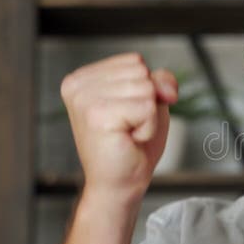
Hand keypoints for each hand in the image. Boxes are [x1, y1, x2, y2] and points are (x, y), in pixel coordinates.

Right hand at [61, 53, 177, 202]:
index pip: (135, 61)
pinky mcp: (97, 115)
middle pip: (141, 71)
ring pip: (146, 88)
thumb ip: (159, 80)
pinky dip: (147, 126)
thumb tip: (166, 87)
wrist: (121, 183)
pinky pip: (147, 107)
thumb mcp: (151, 102)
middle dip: (147, 103)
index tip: (126, 114)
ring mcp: (84, 99)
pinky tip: (128, 139)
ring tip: (127, 133)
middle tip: (127, 127)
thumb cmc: (133, 144)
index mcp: (84, 77)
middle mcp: (77, 84)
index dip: (144, 90)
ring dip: (147, 116)